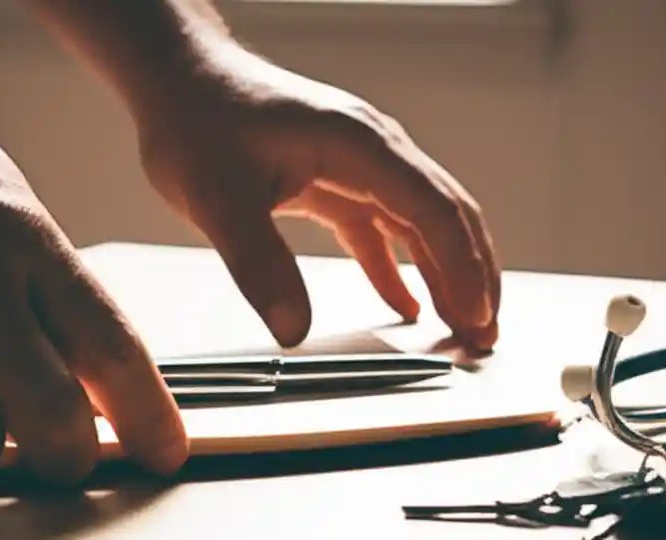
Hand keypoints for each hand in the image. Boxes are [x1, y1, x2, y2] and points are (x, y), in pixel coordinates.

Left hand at [134, 42, 500, 350]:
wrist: (179, 78)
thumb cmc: (197, 120)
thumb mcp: (218, 198)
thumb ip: (259, 264)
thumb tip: (293, 330)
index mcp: (358, 144)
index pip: (431, 209)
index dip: (461, 266)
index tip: (475, 316)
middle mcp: (372, 149)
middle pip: (446, 214)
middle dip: (473, 276)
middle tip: (486, 336)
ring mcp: (360, 164)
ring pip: (423, 222)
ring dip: (447, 274)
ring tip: (464, 329)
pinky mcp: (338, 180)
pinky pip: (384, 228)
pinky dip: (401, 268)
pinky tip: (408, 307)